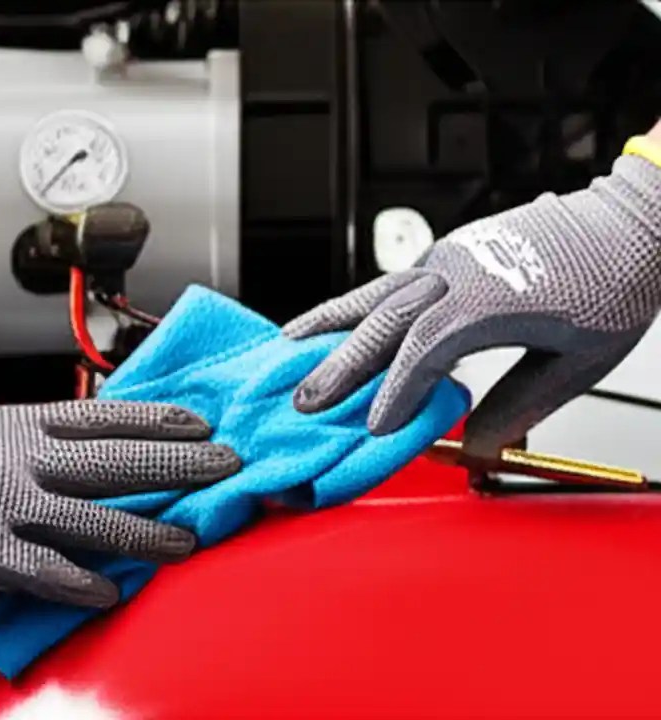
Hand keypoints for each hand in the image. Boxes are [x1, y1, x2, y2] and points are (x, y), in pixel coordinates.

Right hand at [0, 401, 240, 606]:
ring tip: (187, 541)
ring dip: (149, 531)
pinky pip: (50, 572)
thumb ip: (16, 441)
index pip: (104, 416)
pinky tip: (112, 594)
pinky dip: (85, 584)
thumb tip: (62, 449)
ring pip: (97, 517)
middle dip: (179, 463)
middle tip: (227, 467)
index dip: (157, 417)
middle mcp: (19, 458)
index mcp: (14, 425)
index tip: (200, 420)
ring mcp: (4, 504)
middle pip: (118, 458)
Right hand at [285, 153, 660, 457]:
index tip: (370, 426)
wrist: (633, 221)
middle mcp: (455, 272)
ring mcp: (446, 259)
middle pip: (381, 322)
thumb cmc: (615, 282)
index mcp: (486, 298)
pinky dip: (352, 307)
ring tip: (285, 347)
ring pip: (372, 294)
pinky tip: (332, 323)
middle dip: (338, 364)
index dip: (393, 392)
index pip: (422, 351)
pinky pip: (387, 284)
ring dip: (327, 324)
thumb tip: (475, 446)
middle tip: (303, 400)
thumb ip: (521, 406)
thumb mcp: (579, 361)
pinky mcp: (446, 255)